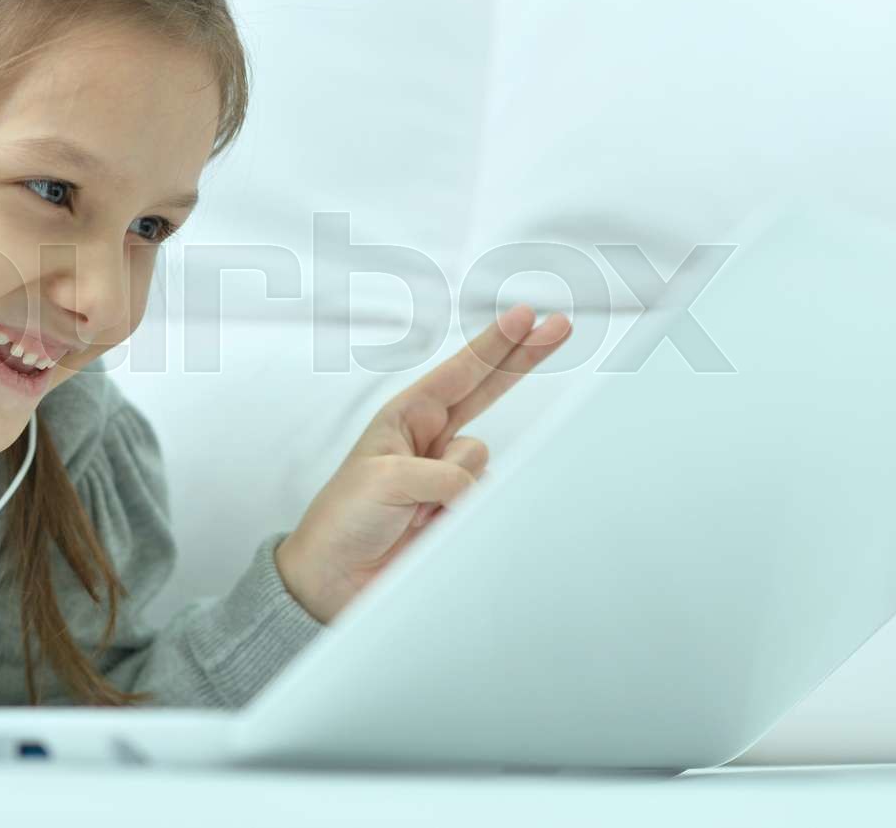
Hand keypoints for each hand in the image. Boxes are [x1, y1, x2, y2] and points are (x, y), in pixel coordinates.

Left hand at [276, 305, 570, 624]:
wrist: (335, 579)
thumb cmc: (343, 519)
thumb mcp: (385, 480)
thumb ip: (441, 473)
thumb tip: (476, 488)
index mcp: (404, 418)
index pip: (460, 372)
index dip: (495, 345)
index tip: (527, 316)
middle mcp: (431, 441)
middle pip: (489, 390)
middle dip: (523, 357)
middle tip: (560, 326)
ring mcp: (448, 476)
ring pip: (486, 463)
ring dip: (457, 487)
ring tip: (414, 512)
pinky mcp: (459, 511)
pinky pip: (486, 499)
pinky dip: (467, 513)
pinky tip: (430, 529)